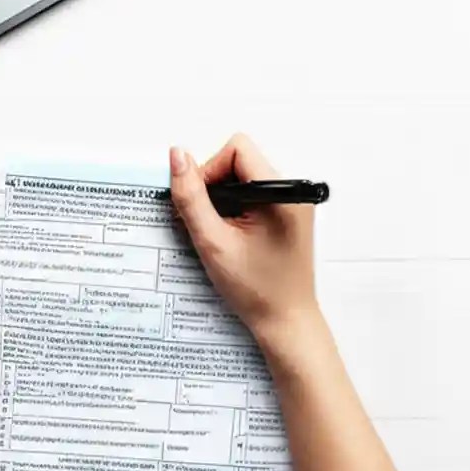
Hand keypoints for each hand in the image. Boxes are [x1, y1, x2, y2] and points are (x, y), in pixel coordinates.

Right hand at [168, 135, 318, 345]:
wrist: (286, 321)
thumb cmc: (256, 290)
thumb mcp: (213, 243)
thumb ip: (192, 198)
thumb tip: (177, 157)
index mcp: (281, 193)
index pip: (236, 149)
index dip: (210, 170)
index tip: (203, 206)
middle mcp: (292, 192)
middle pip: (240, 160)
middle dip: (215, 186)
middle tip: (209, 224)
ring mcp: (293, 203)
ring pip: (244, 177)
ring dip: (224, 200)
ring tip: (222, 234)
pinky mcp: (288, 214)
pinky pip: (255, 193)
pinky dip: (236, 208)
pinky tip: (233, 236)